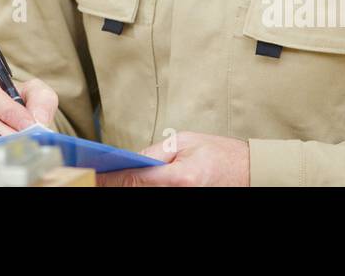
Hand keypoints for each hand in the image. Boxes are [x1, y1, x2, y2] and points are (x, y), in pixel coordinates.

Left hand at [98, 131, 250, 186]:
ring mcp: (183, 201)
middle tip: (98, 177)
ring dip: (130, 188)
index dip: (110, 179)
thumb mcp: (186, 142)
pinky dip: (143, 191)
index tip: (94, 175)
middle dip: (117, 185)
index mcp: (180, 178)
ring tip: (113, 181)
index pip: (134, 180)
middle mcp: (180, 195)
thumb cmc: (220, 154)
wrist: (249, 172)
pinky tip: (132, 184)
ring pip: (144, 197)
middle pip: (135, 193)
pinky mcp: (186, 202)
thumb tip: (128, 159)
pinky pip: (156, 198)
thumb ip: (155, 152)